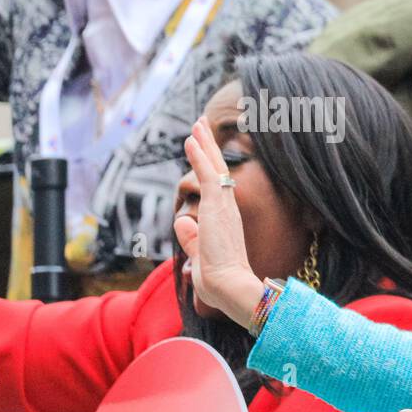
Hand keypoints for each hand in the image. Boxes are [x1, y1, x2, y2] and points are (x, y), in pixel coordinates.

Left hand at [172, 118, 263, 324]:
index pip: (216, 186)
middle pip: (217, 170)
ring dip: (204, 143)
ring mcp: (224, 206)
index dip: (209, 166)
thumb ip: (191, 239)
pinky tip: (191, 140)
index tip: (203, 148)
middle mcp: (228, 209)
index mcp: (225, 220)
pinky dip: (199, 155)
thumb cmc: (218, 281)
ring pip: (213, 166)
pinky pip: (207, 174)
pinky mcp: (217, 207)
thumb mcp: (199, 256)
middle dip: (208, 146)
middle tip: (201, 125)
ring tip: (197, 123)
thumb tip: (181, 222)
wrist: (230, 288)